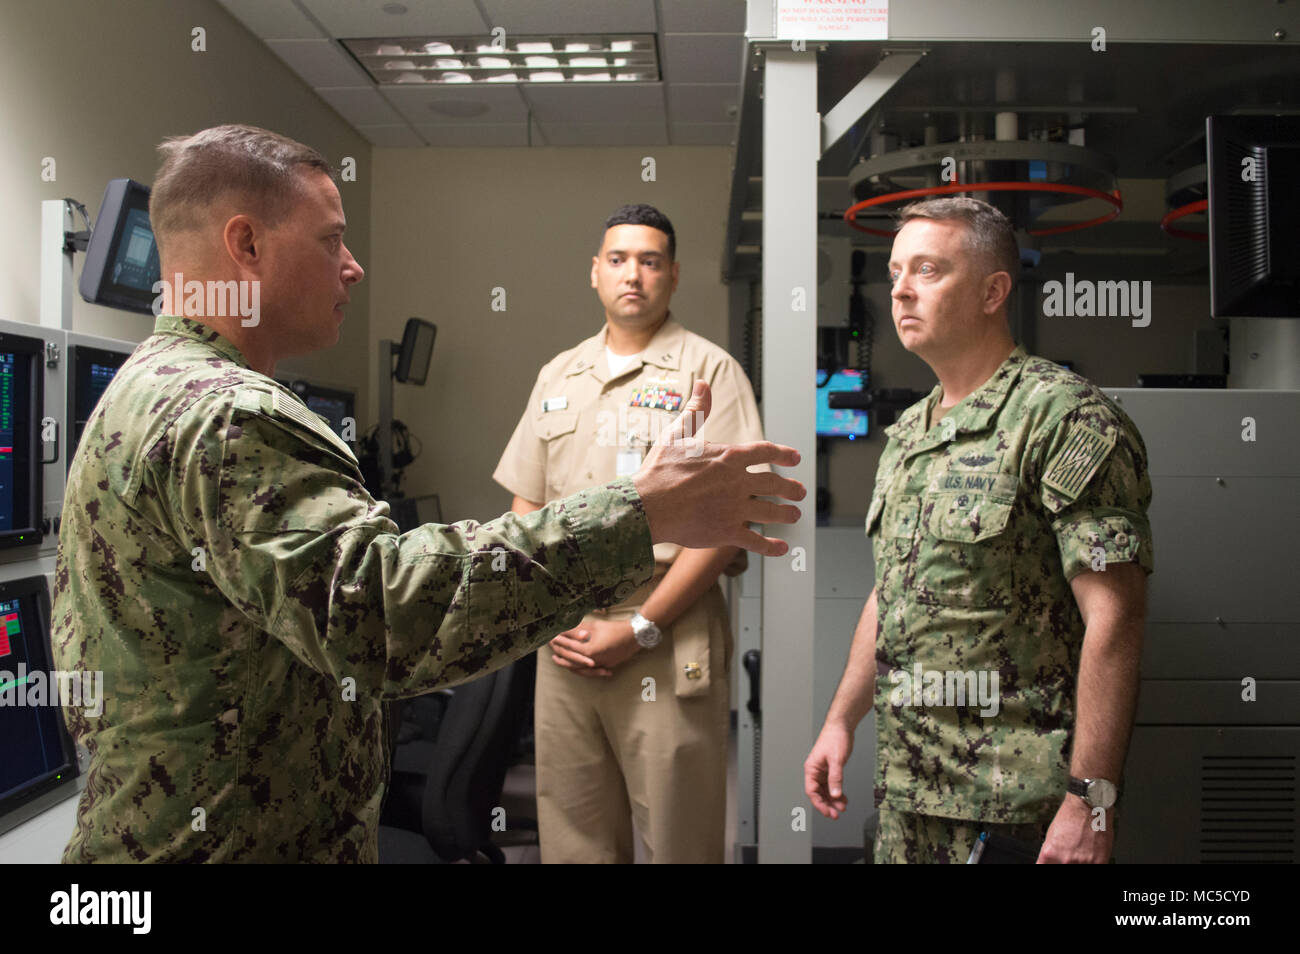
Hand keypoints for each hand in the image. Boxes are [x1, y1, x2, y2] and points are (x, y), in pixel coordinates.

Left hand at [549, 618, 639, 677]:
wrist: (634, 636)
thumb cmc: (615, 629)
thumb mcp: (595, 627)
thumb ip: (578, 630)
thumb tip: (564, 630)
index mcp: (589, 650)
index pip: (569, 646)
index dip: (559, 640)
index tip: (551, 636)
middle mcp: (593, 661)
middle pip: (571, 660)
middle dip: (559, 654)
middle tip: (550, 649)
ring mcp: (600, 665)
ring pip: (578, 669)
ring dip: (567, 664)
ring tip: (558, 660)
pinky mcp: (605, 666)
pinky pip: (589, 671)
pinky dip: (580, 669)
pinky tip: (574, 666)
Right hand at [634, 381, 805, 557]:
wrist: (648, 506)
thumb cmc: (660, 471)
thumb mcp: (677, 434)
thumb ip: (696, 410)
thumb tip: (703, 385)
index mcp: (729, 457)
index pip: (765, 452)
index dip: (783, 454)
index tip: (794, 457)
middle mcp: (737, 483)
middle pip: (774, 484)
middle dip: (790, 488)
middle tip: (799, 491)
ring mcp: (734, 509)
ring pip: (771, 512)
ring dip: (786, 514)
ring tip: (795, 515)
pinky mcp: (726, 532)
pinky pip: (755, 540)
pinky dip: (770, 546)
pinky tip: (781, 548)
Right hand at [804, 721, 853, 818]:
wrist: (842, 726)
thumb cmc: (835, 738)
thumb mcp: (836, 760)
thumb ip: (836, 778)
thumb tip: (835, 795)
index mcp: (811, 769)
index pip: (812, 791)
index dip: (819, 804)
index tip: (828, 812)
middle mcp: (815, 771)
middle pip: (818, 793)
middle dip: (827, 804)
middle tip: (837, 814)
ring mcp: (823, 770)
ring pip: (825, 790)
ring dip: (833, 800)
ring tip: (843, 807)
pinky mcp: (830, 768)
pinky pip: (832, 785)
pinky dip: (837, 792)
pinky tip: (843, 798)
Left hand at [1036, 796, 1114, 862]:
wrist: (1089, 807)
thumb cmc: (1070, 816)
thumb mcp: (1051, 835)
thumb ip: (1051, 852)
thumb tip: (1050, 861)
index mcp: (1050, 853)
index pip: (1044, 868)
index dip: (1050, 863)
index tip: (1052, 862)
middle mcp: (1065, 860)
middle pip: (1062, 868)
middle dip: (1065, 862)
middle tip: (1070, 853)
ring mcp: (1083, 863)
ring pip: (1078, 868)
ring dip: (1080, 862)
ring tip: (1082, 851)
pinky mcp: (1099, 862)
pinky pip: (1094, 868)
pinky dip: (1092, 863)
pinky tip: (1091, 854)